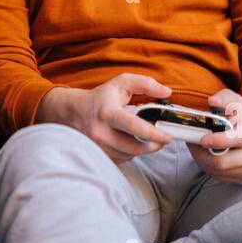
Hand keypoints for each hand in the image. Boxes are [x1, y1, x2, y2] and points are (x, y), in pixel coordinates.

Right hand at [41, 73, 174, 164]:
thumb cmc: (101, 97)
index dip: (153, 133)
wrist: (74, 111)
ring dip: (140, 148)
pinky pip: (121, 159)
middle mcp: (100, 132)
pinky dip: (129, 152)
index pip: (133, 127)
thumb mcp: (121, 83)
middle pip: (134, 147)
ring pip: (129, 155)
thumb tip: (167, 92)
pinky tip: (128, 141)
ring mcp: (98, 146)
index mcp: (108, 113)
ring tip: (143, 137)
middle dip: (152, 146)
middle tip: (163, 140)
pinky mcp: (98, 155)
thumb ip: (145, 84)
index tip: (167, 137)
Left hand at [185, 89, 241, 184]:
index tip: (203, 140)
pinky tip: (205, 155)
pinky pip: (219, 177)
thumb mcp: (235, 101)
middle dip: (202, 154)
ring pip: (218, 171)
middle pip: (223, 162)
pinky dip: (207, 167)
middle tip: (191, 143)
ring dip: (202, 160)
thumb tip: (213, 101)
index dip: (218, 141)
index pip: (236, 140)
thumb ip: (224, 98)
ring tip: (196, 147)